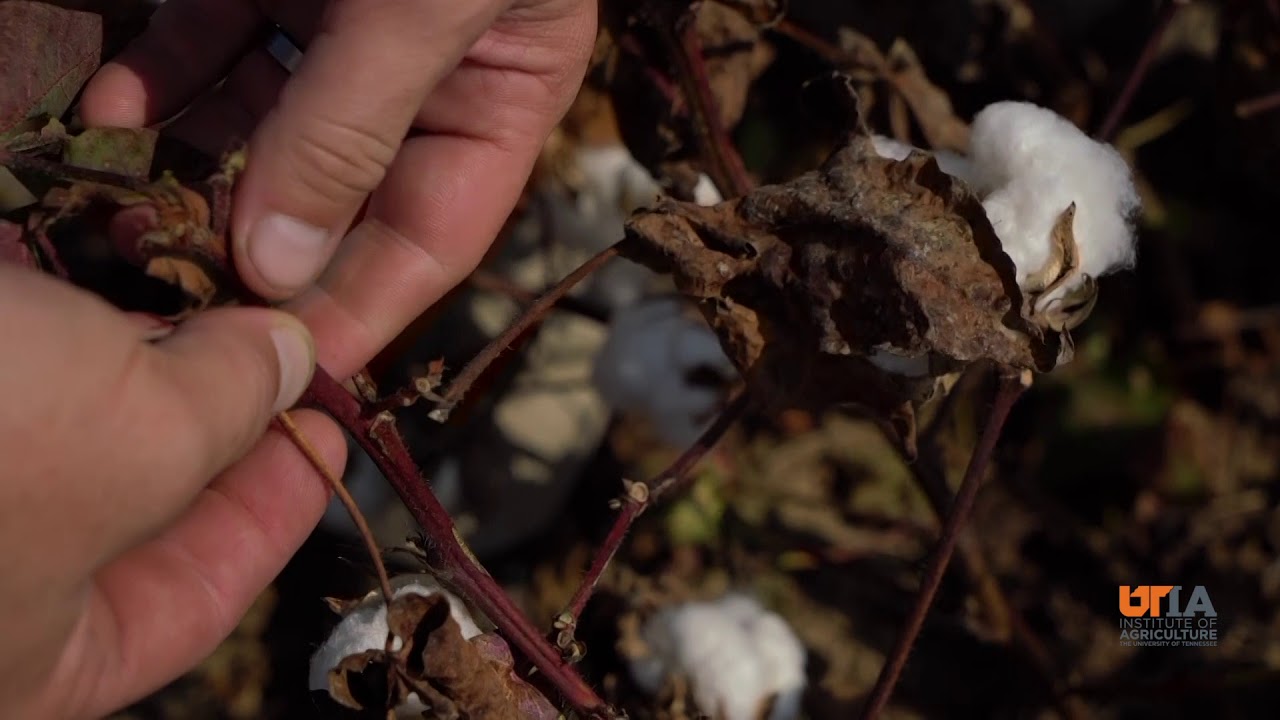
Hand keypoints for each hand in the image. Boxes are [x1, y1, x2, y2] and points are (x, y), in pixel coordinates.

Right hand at [0, 265, 345, 716]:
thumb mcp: (129, 439)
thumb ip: (229, 409)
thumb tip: (291, 364)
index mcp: (28, 663)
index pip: (190, 601)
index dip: (275, 512)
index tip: (329, 429)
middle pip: (128, 501)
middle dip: (207, 413)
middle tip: (279, 338)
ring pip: (57, 411)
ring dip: (133, 338)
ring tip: (209, 274)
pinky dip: (49, 295)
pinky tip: (99, 240)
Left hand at [80, 0, 597, 377]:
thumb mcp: (418, 6)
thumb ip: (348, 130)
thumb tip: (275, 267)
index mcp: (500, 94)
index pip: (433, 232)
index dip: (365, 304)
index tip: (294, 373)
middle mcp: (424, 71)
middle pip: (340, 189)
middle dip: (260, 239)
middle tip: (178, 300)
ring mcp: (343, 19)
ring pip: (262, 121)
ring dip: (193, 162)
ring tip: (124, 208)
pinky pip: (212, 38)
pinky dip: (163, 71)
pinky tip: (111, 102)